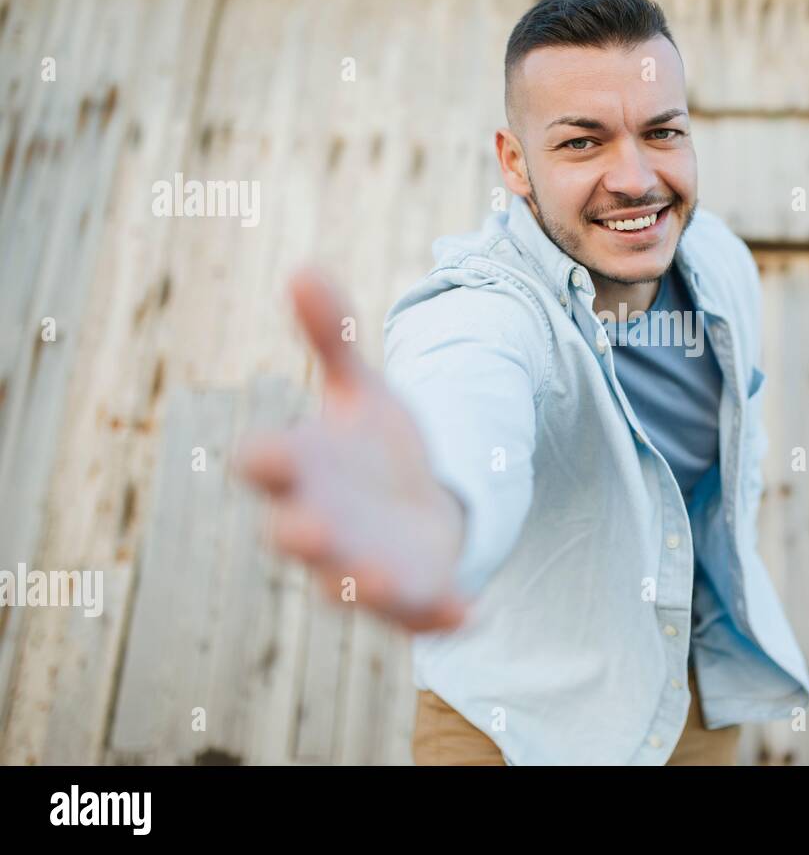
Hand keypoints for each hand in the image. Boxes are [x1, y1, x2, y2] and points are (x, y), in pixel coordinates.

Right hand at [236, 268, 470, 632]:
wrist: (420, 501)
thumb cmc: (374, 449)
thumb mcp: (364, 389)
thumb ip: (334, 337)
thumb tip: (303, 268)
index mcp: (305, 471)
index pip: (269, 465)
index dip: (266, 461)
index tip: (265, 452)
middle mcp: (325, 524)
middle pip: (301, 536)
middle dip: (303, 535)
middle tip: (305, 529)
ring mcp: (366, 563)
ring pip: (353, 585)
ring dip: (364, 583)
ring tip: (377, 578)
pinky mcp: (414, 592)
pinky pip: (421, 612)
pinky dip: (439, 614)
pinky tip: (467, 610)